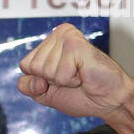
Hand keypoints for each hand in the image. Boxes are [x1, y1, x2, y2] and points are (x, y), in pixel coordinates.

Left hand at [18, 23, 133, 118]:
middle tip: (72, 77)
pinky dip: (71, 81)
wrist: (108, 100)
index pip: (25, 65)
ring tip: (79, 75)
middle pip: (33, 67)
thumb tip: (33, 77)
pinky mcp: (76, 44)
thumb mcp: (45, 94)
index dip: (39, 81)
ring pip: (45, 70)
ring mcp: (67, 37)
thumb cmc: (81, 94)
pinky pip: (59, 74)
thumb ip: (28, 85)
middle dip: (50, 81)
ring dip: (63, 81)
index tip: (59, 81)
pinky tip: (84, 73)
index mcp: (49, 42)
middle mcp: (57, 34)